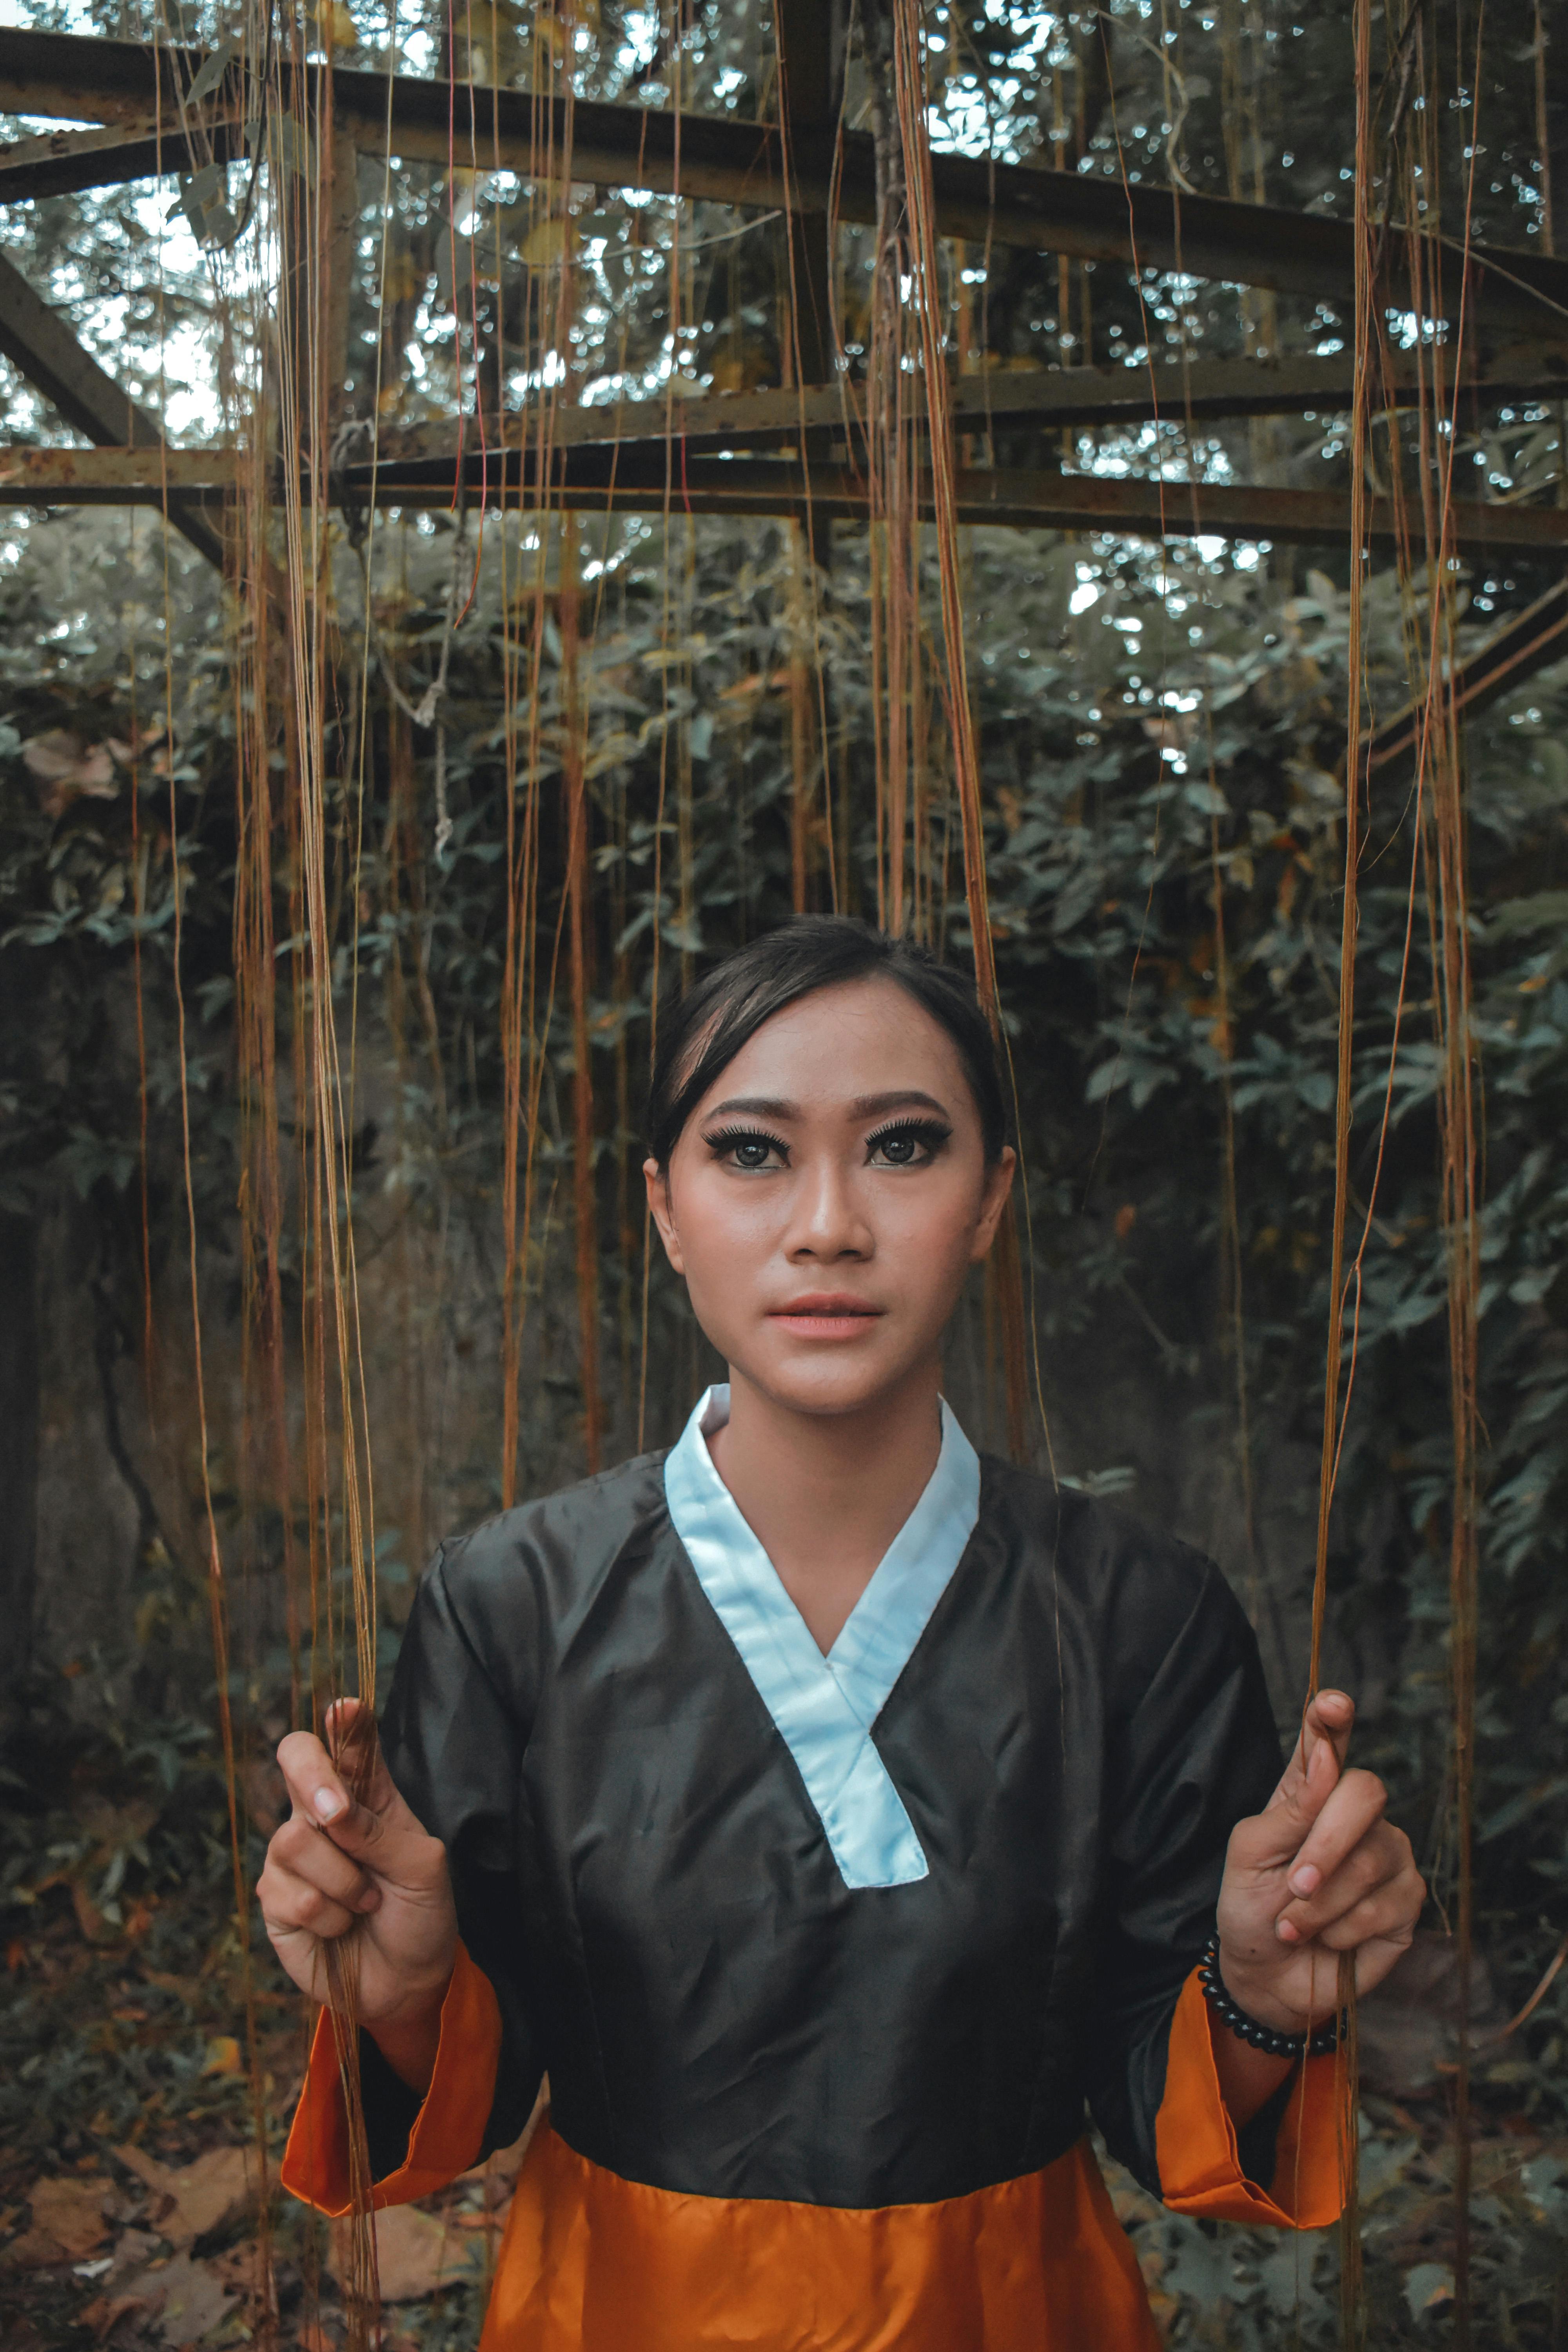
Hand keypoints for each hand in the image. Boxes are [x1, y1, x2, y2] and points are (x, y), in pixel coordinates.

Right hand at [256, 1699, 457, 2033]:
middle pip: (297, 1759)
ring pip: (293, 1839)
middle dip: (313, 1779)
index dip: (345, 1723)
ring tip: (365, 1902)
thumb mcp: (422, 1868)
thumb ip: (381, 1832)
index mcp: (369, 1793)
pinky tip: (342, 1926)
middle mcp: (325, 1812)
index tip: (347, 1709)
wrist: (407, 1981)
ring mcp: (294, 1853)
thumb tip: (334, 1808)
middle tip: (336, 1815)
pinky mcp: (276, 1897)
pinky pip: (289, 1893)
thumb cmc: (421, 1915)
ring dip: (342, 1880)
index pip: (350, 1742)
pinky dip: (327, 1915)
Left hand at [1216, 1690, 1424, 2036]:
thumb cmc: (1252, 1907)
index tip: (1332, 1703)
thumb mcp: (1250, 1854)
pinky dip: (1343, 1928)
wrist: (1265, 1975)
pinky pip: (1385, 1904)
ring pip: (1372, 1857)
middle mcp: (1355, 1815)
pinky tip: (1327, 1939)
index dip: (1331, 1718)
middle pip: (1366, 1792)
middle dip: (1326, 1843)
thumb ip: (1290, 1808)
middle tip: (1295, 1885)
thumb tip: (1326, 1760)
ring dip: (1323, 1902)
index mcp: (1309, 1791)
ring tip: (1293, 1924)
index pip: (1326, 1741)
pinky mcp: (1406, 1900)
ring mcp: (1387, 1854)